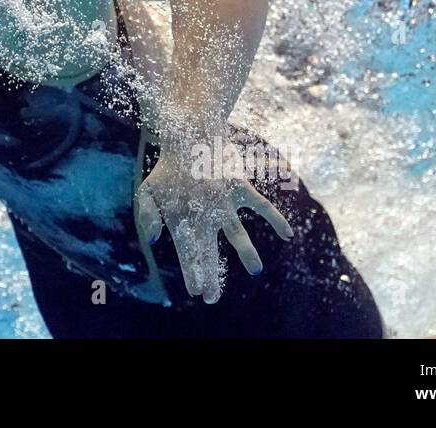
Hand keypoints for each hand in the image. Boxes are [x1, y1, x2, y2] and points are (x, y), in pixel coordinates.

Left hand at [133, 148, 293, 303]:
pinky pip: (261, 206)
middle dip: (211, 275)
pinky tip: (288, 235)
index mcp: (183, 216)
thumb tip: (153, 241)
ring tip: (256, 270)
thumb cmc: (168, 168)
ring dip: (246, 252)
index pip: (187, 251)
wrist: (187, 136)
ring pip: (237, 232)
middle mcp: (205, 212)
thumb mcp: (149, 191)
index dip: (192, 271)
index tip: (196, 291)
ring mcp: (223, 201)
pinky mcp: (239, 187)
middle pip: (209, 250)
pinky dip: (276, 219)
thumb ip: (148, 215)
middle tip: (212, 299)